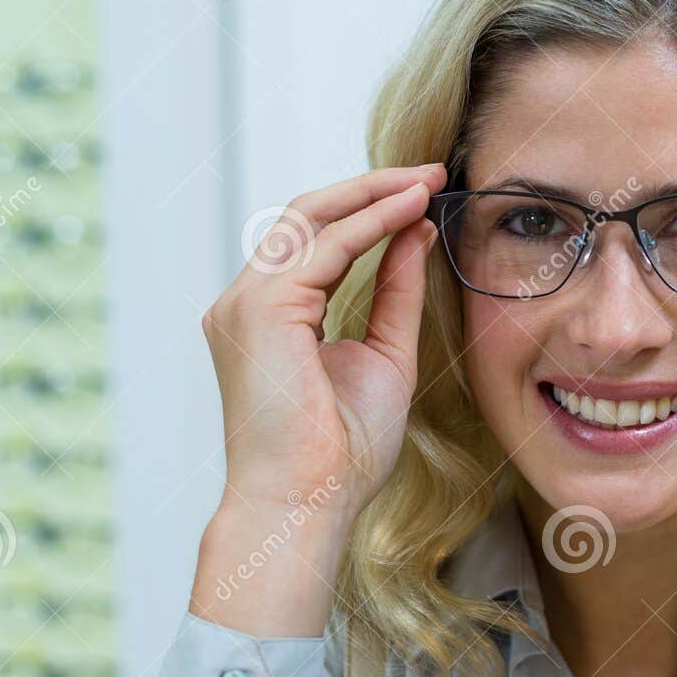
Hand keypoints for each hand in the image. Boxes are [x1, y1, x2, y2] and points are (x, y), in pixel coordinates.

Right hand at [201, 164, 445, 534]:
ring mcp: (245, 303)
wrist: (309, 503)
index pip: (316, 242)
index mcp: (269, 316)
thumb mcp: (385, 356)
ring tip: (427, 181)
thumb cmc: (342, 452)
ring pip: (311, 221)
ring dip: (373, 195)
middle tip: (432, 173)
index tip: (425, 195)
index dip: (370, 211)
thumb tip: (416, 232)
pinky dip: (371, 223)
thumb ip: (395, 293)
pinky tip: (410, 210)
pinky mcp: (260, 309)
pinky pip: (323, 248)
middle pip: (307, 218)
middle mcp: (246, 302)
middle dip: (372, 189)